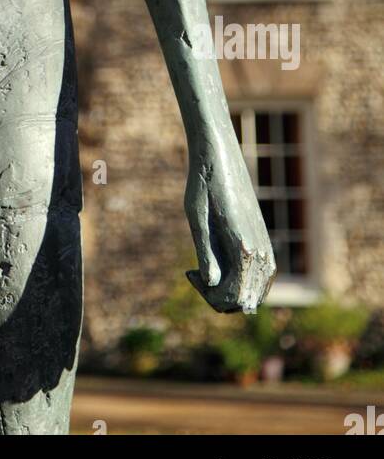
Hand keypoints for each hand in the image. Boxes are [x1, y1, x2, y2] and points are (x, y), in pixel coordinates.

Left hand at [184, 142, 275, 313]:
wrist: (220, 159)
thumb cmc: (204, 186)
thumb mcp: (197, 221)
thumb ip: (206, 255)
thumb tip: (213, 284)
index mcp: (244, 249)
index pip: (233, 297)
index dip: (208, 295)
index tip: (190, 272)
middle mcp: (262, 253)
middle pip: (244, 300)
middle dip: (218, 296)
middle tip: (195, 272)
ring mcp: (267, 250)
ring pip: (253, 293)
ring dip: (229, 291)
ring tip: (205, 269)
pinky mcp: (265, 244)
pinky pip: (259, 280)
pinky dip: (240, 282)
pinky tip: (219, 264)